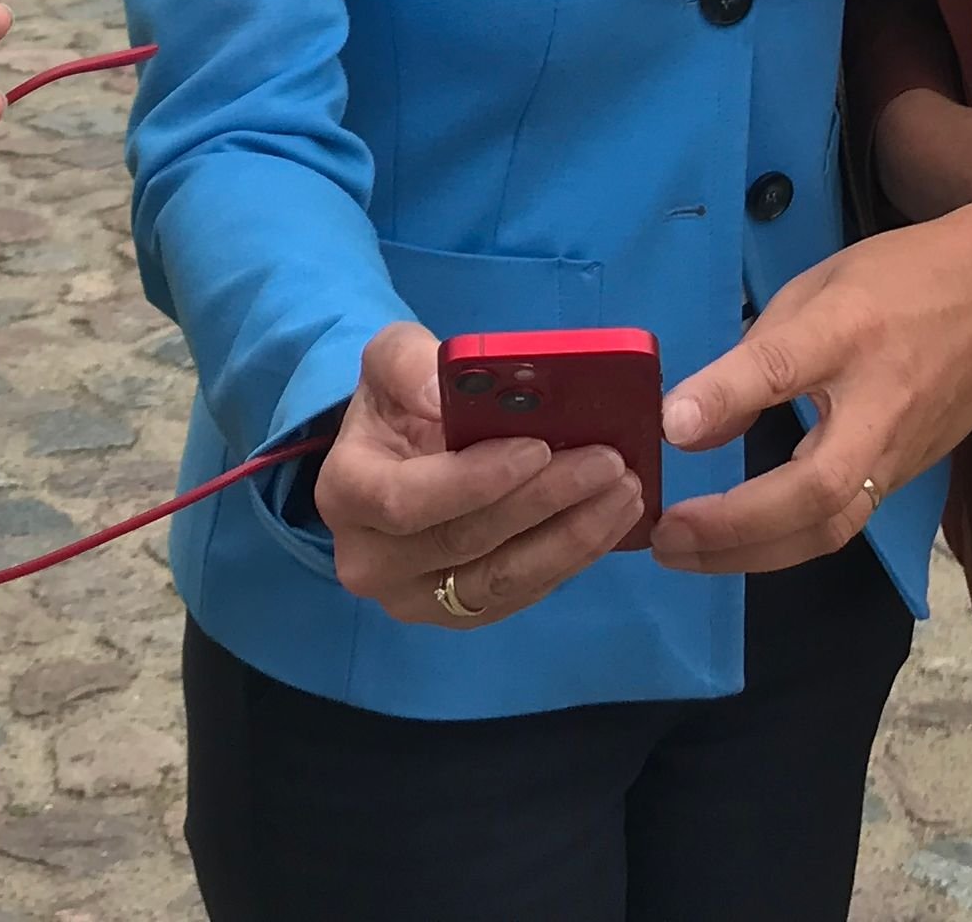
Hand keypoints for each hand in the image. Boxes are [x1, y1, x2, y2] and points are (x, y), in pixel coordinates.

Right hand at [319, 322, 644, 626]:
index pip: (406, 501)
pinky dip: (572, 558)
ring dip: (573, 537)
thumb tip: (441, 389)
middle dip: (544, 501)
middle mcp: (371, 560)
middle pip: (465, 541)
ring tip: (626, 492)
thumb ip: (408, 363)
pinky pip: (522, 594)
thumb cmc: (398, 400)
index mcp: (345, 493)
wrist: (393, 453)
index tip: (539, 447)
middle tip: (610, 462)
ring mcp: (416, 598)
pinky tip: (612, 520)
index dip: (475, 480)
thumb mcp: (390, 358)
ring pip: (501, 579)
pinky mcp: (460, 614)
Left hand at [648, 190, 971, 578]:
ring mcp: (900, 453)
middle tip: (663, 536)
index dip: (726, 396)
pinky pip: (842, 522)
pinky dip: (783, 543)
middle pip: (816, 492)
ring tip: (683, 553)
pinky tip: (735, 543)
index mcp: (853, 330)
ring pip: (830, 527)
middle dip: (735, 527)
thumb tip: (691, 422)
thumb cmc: (909, 277)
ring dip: (752, 552)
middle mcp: (880, 405)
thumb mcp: (824, 282)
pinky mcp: (905, 478)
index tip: (669, 427)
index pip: (785, 367)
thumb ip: (760, 352)